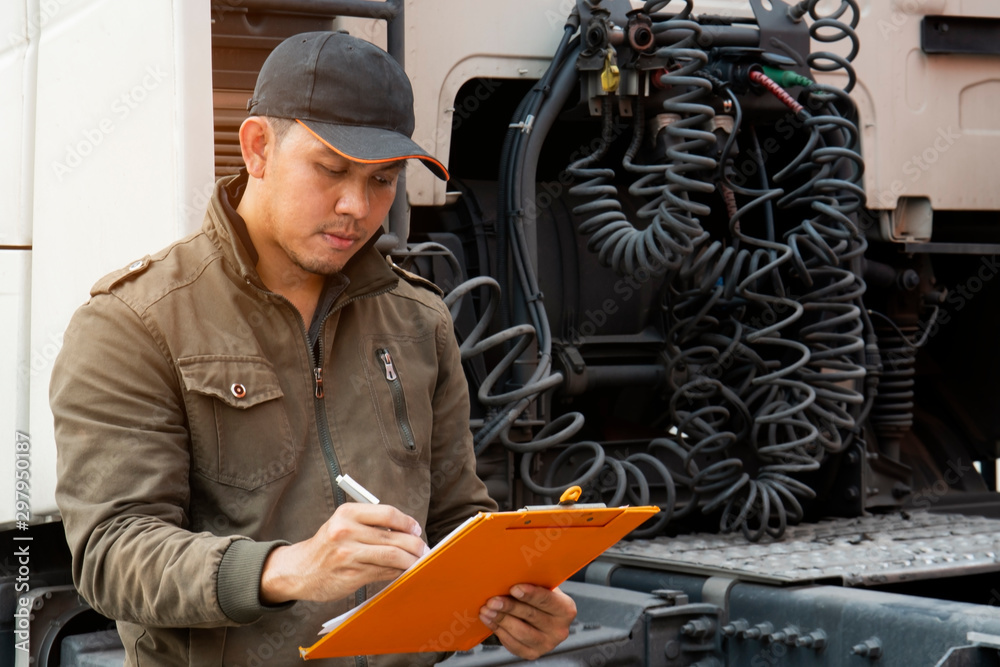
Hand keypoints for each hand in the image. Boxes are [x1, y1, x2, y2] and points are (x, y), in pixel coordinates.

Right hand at [259, 503, 427, 603]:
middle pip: (394, 536)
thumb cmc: (326, 546)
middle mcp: (346, 531)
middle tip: (424, 549)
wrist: (298, 570)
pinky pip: (384, 572)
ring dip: (411, 560)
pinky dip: (397, 572)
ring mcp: (348, 554)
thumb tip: (407, 532)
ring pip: (392, 556)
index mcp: (346, 513)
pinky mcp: (351, 575)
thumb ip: (370, 525)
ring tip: (419, 561)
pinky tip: (402, 571)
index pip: (388, 513)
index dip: (407, 522)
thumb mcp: (342, 525)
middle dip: (415, 545)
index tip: (416, 529)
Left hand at [478, 584, 576, 659]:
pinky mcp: (532, 653)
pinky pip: (513, 644)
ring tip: (486, 609)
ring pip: (520, 632)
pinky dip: (499, 631)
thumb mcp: (543, 586)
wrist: (541, 616)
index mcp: (566, 609)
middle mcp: (560, 629)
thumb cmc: (538, 596)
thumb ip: (533, 581)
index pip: (548, 600)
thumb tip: (511, 570)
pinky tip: (489, 620)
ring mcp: (547, 644)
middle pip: (531, 616)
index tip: (513, 588)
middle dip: (509, 607)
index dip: (530, 594)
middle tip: (492, 600)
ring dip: (500, 619)